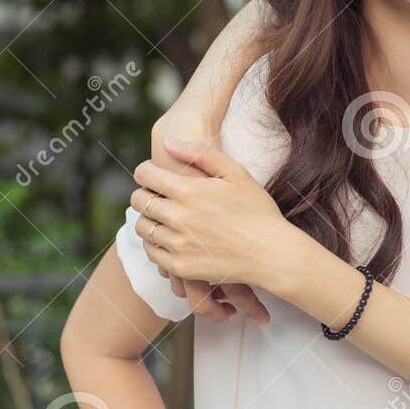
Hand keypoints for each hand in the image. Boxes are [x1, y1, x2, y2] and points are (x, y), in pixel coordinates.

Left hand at [152, 114, 270, 324]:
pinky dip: (155, 243)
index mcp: (189, 191)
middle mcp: (178, 218)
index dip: (147, 171)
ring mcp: (178, 244)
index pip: (145, 175)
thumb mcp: (236, 173)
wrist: (270, 253)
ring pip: (142, 227)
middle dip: (145, 193)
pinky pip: (151, 252)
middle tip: (160, 196)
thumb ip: (201, 153)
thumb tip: (168, 142)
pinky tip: (172, 238)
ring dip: (149, 219)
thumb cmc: (256, 210)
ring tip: (166, 217)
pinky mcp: (180, 266)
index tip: (155, 174)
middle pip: (139, 201)